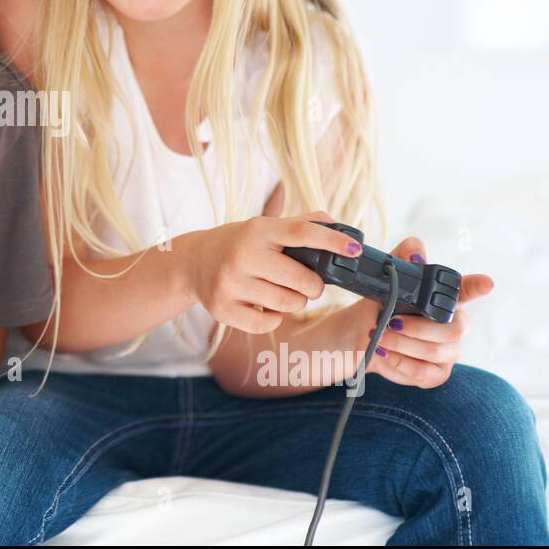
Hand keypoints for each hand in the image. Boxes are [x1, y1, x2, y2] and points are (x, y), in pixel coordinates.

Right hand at [185, 210, 361, 333]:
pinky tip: (263, 304)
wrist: (193, 262)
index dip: (332, 241)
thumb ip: (301, 225)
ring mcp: (229, 284)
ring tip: (279, 291)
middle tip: (307, 283)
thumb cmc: (239, 244)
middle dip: (313, 285)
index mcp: (258, 230)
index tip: (355, 250)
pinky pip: (268, 323)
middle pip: (301, 279)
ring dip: (294, 301)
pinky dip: (274, 317)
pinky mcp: (222, 309)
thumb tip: (342, 229)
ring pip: (287, 304)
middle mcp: (241, 255)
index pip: (301, 233)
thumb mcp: (264, 227)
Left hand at [351, 236, 492, 387]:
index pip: (468, 290)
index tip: (487, 283)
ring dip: (402, 345)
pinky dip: (400, 363)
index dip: (478, 287)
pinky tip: (385, 353)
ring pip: (436, 352)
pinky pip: (425, 374)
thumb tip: (416, 253)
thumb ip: (400, 259)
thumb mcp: (383, 281)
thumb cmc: (380, 306)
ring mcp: (448, 352)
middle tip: (391, 323)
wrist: (361, 335)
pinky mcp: (436, 374)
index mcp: (446, 299)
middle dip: (419, 327)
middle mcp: (453, 325)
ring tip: (379, 336)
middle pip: (456, 330)